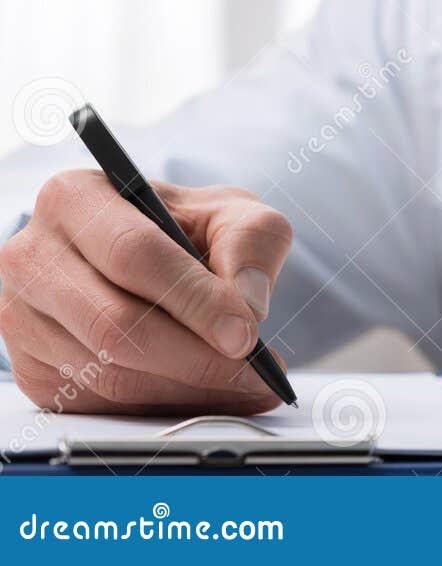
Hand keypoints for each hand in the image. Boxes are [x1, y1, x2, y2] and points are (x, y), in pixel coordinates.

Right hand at [0, 170, 292, 413]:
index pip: (133, 255)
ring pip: (108, 373)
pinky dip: (165, 406)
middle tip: (255, 372)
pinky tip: (207, 394)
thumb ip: (251, 241)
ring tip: (247, 387)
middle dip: (195, 357)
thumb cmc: (187, 227)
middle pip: (115, 324)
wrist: (154, 254)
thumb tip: (247, 302)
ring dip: (187, 390)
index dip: (194, 300)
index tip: (244, 335)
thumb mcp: (230, 211)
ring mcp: (23, 318)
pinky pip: (101, 404)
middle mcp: (33, 257)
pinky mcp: (32, 369)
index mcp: (75, 198)